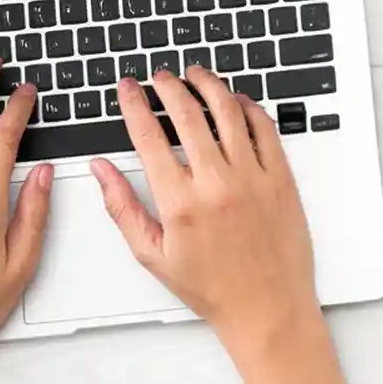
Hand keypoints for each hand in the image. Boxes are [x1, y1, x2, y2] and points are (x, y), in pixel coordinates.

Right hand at [89, 68, 317, 351]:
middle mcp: (216, 184)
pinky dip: (249, 108)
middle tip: (162, 77)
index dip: (135, 104)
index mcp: (179, 203)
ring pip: (228, 112)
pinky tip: (237, 102)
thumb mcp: (153, 255)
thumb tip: (101, 170)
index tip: (129, 87)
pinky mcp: (281, 179)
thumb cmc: (213, 288)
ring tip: (197, 75)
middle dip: (169, 87)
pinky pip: (265, 129)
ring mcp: (253, 178)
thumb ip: (122, 207)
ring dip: (209, 86)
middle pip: (188, 114)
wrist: (267, 308)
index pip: (149, 136)